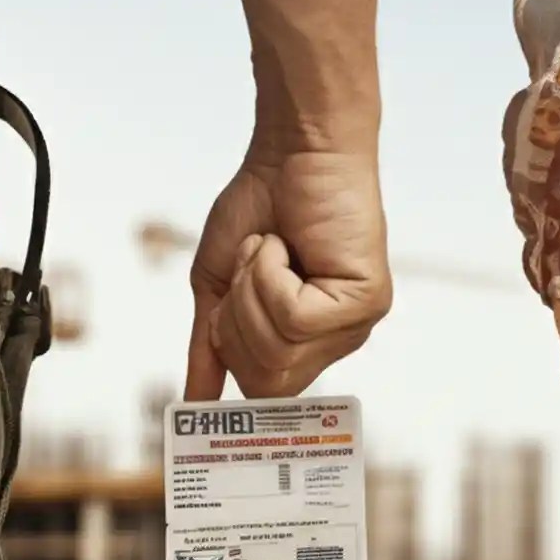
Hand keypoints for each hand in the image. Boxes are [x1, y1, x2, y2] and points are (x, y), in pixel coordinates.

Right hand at [184, 152, 391, 399]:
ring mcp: (355, 326)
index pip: (261, 391)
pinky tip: (285, 245)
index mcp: (306, 343)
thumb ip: (210, 347)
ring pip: (277, 351)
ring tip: (270, 249)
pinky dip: (271, 273)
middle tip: (250, 265)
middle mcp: (337, 342)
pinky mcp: (367, 302)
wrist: (291, 152)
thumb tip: (193, 406)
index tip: (224, 311)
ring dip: (252, 289)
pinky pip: (295, 317)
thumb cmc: (262, 208)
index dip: (230, 350)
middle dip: (237, 319)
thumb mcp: (221, 285)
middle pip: (266, 380)